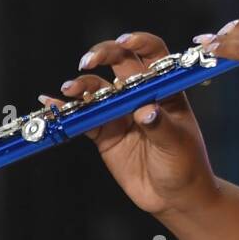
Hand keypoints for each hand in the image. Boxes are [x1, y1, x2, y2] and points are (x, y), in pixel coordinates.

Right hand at [38, 31, 216, 214]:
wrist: (174, 198)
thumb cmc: (186, 166)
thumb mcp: (177, 145)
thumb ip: (160, 127)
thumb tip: (144, 111)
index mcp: (165, 90)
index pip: (153, 55)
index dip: (139, 42)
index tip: (125, 41)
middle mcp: (140, 95)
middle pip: (119, 62)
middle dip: (102, 54)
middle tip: (88, 61)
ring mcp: (121, 113)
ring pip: (97, 88)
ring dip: (82, 85)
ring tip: (70, 91)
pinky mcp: (105, 133)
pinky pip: (83, 117)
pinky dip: (67, 110)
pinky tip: (52, 104)